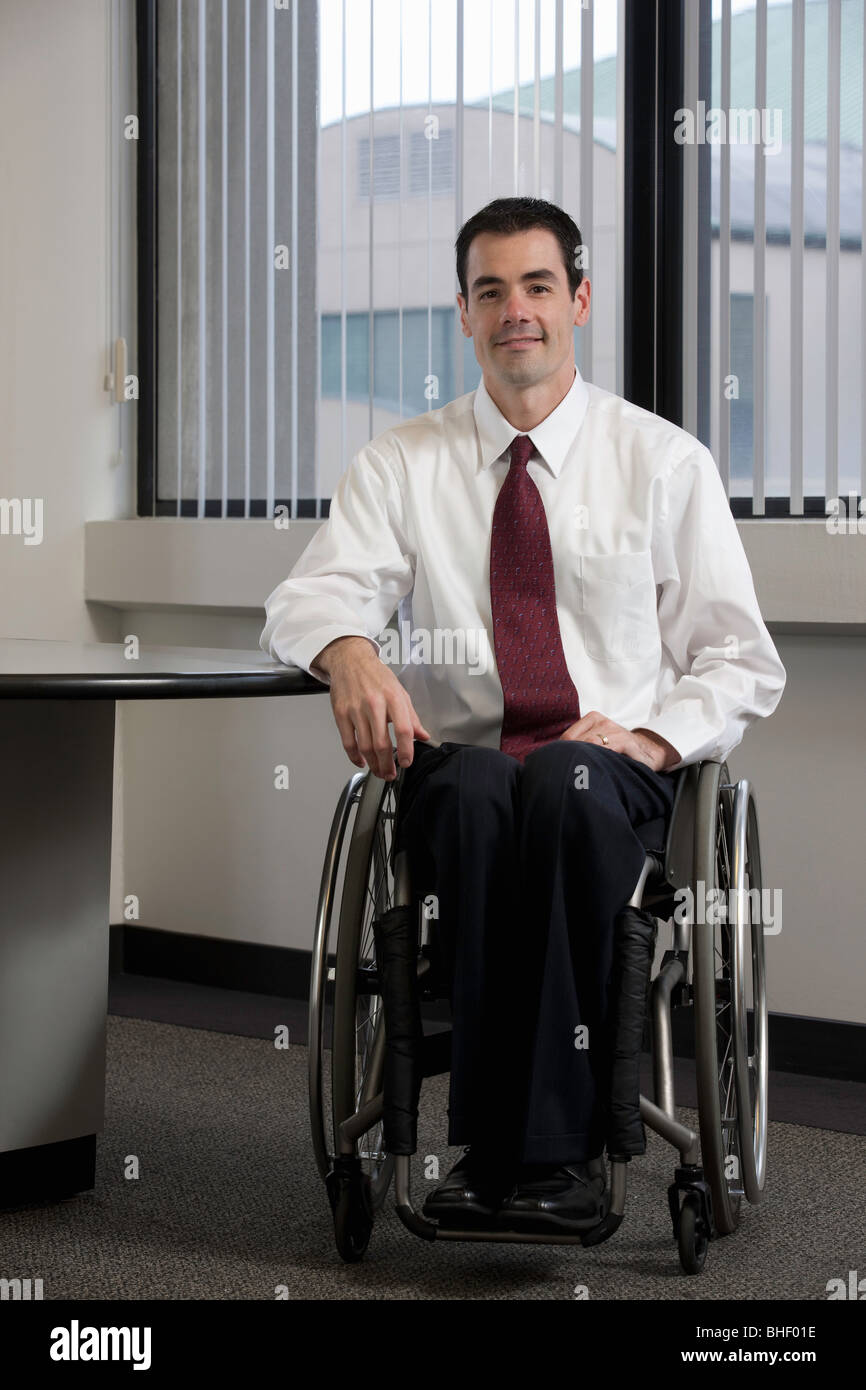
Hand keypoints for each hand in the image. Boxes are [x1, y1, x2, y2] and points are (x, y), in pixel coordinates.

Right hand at [313, 636, 431, 780]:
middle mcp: (374, 704)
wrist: (350, 660)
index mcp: (393, 698)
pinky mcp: (340, 714)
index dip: (406, 751)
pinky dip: (354, 757)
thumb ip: (412, 716)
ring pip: (365, 746)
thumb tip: (423, 735)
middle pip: (382, 743)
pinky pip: (348, 742)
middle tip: (391, 774)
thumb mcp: (400, 692)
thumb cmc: (376, 675)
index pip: (404, 730)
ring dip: (373, 764)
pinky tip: (361, 761)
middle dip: (388, 765)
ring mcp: (355, 710)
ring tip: (379, 771)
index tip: (406, 762)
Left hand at [559, 711, 679, 771]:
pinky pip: (605, 750)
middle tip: (566, 775)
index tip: (561, 768)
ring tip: (579, 776)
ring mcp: (614, 729)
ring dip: (582, 762)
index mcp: (592, 719)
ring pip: (588, 746)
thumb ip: (581, 746)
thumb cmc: (619, 751)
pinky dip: (598, 762)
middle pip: (576, 742)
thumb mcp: (599, 744)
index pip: (568, 737)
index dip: (562, 753)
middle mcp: (602, 721)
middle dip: (570, 759)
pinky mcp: (624, 740)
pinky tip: (596, 771)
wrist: (649, 753)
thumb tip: (555, 759)